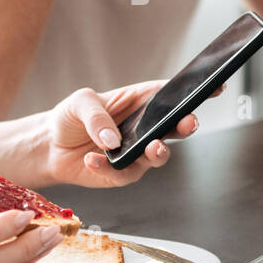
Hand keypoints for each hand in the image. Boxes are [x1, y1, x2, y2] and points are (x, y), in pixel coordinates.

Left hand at [41, 80, 212, 187]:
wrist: (49, 147)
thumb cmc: (70, 117)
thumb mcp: (80, 102)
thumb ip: (97, 116)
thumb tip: (113, 139)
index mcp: (140, 102)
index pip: (171, 95)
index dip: (193, 92)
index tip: (213, 88)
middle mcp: (143, 129)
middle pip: (173, 128)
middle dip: (185, 125)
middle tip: (188, 123)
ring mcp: (135, 153)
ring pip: (158, 156)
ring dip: (158, 152)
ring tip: (152, 147)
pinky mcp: (121, 174)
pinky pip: (123, 173)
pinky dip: (108, 167)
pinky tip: (93, 159)